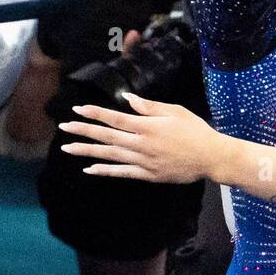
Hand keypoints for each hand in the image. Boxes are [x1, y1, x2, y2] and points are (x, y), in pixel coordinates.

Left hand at [58, 94, 218, 182]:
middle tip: (64, 128)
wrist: (211, 157)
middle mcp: (141, 144)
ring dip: (87, 151)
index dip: (95, 113)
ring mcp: (143, 161)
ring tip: (68, 148)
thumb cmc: (196, 131)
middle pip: (107, 136)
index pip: (115, 117)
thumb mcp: (176, 112)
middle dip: (83, 131)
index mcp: (148, 126)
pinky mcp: (148, 175)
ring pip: (109, 155)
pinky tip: (90, 169)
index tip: (78, 109)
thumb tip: (129, 99)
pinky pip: (122, 173)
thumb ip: (150, 107)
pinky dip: (105, 171)